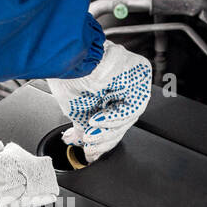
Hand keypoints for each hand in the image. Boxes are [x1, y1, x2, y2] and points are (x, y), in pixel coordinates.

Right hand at [47, 41, 151, 161]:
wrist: (65, 55)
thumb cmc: (67, 75)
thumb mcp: (76, 110)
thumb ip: (83, 129)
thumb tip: (83, 145)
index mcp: (109, 91)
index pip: (112, 122)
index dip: (101, 140)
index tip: (89, 151)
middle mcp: (122, 85)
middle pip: (121, 122)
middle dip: (104, 138)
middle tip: (89, 145)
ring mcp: (133, 79)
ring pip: (128, 116)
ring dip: (108, 130)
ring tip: (90, 133)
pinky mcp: (140, 72)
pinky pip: (134, 104)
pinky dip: (115, 117)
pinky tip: (97, 120)